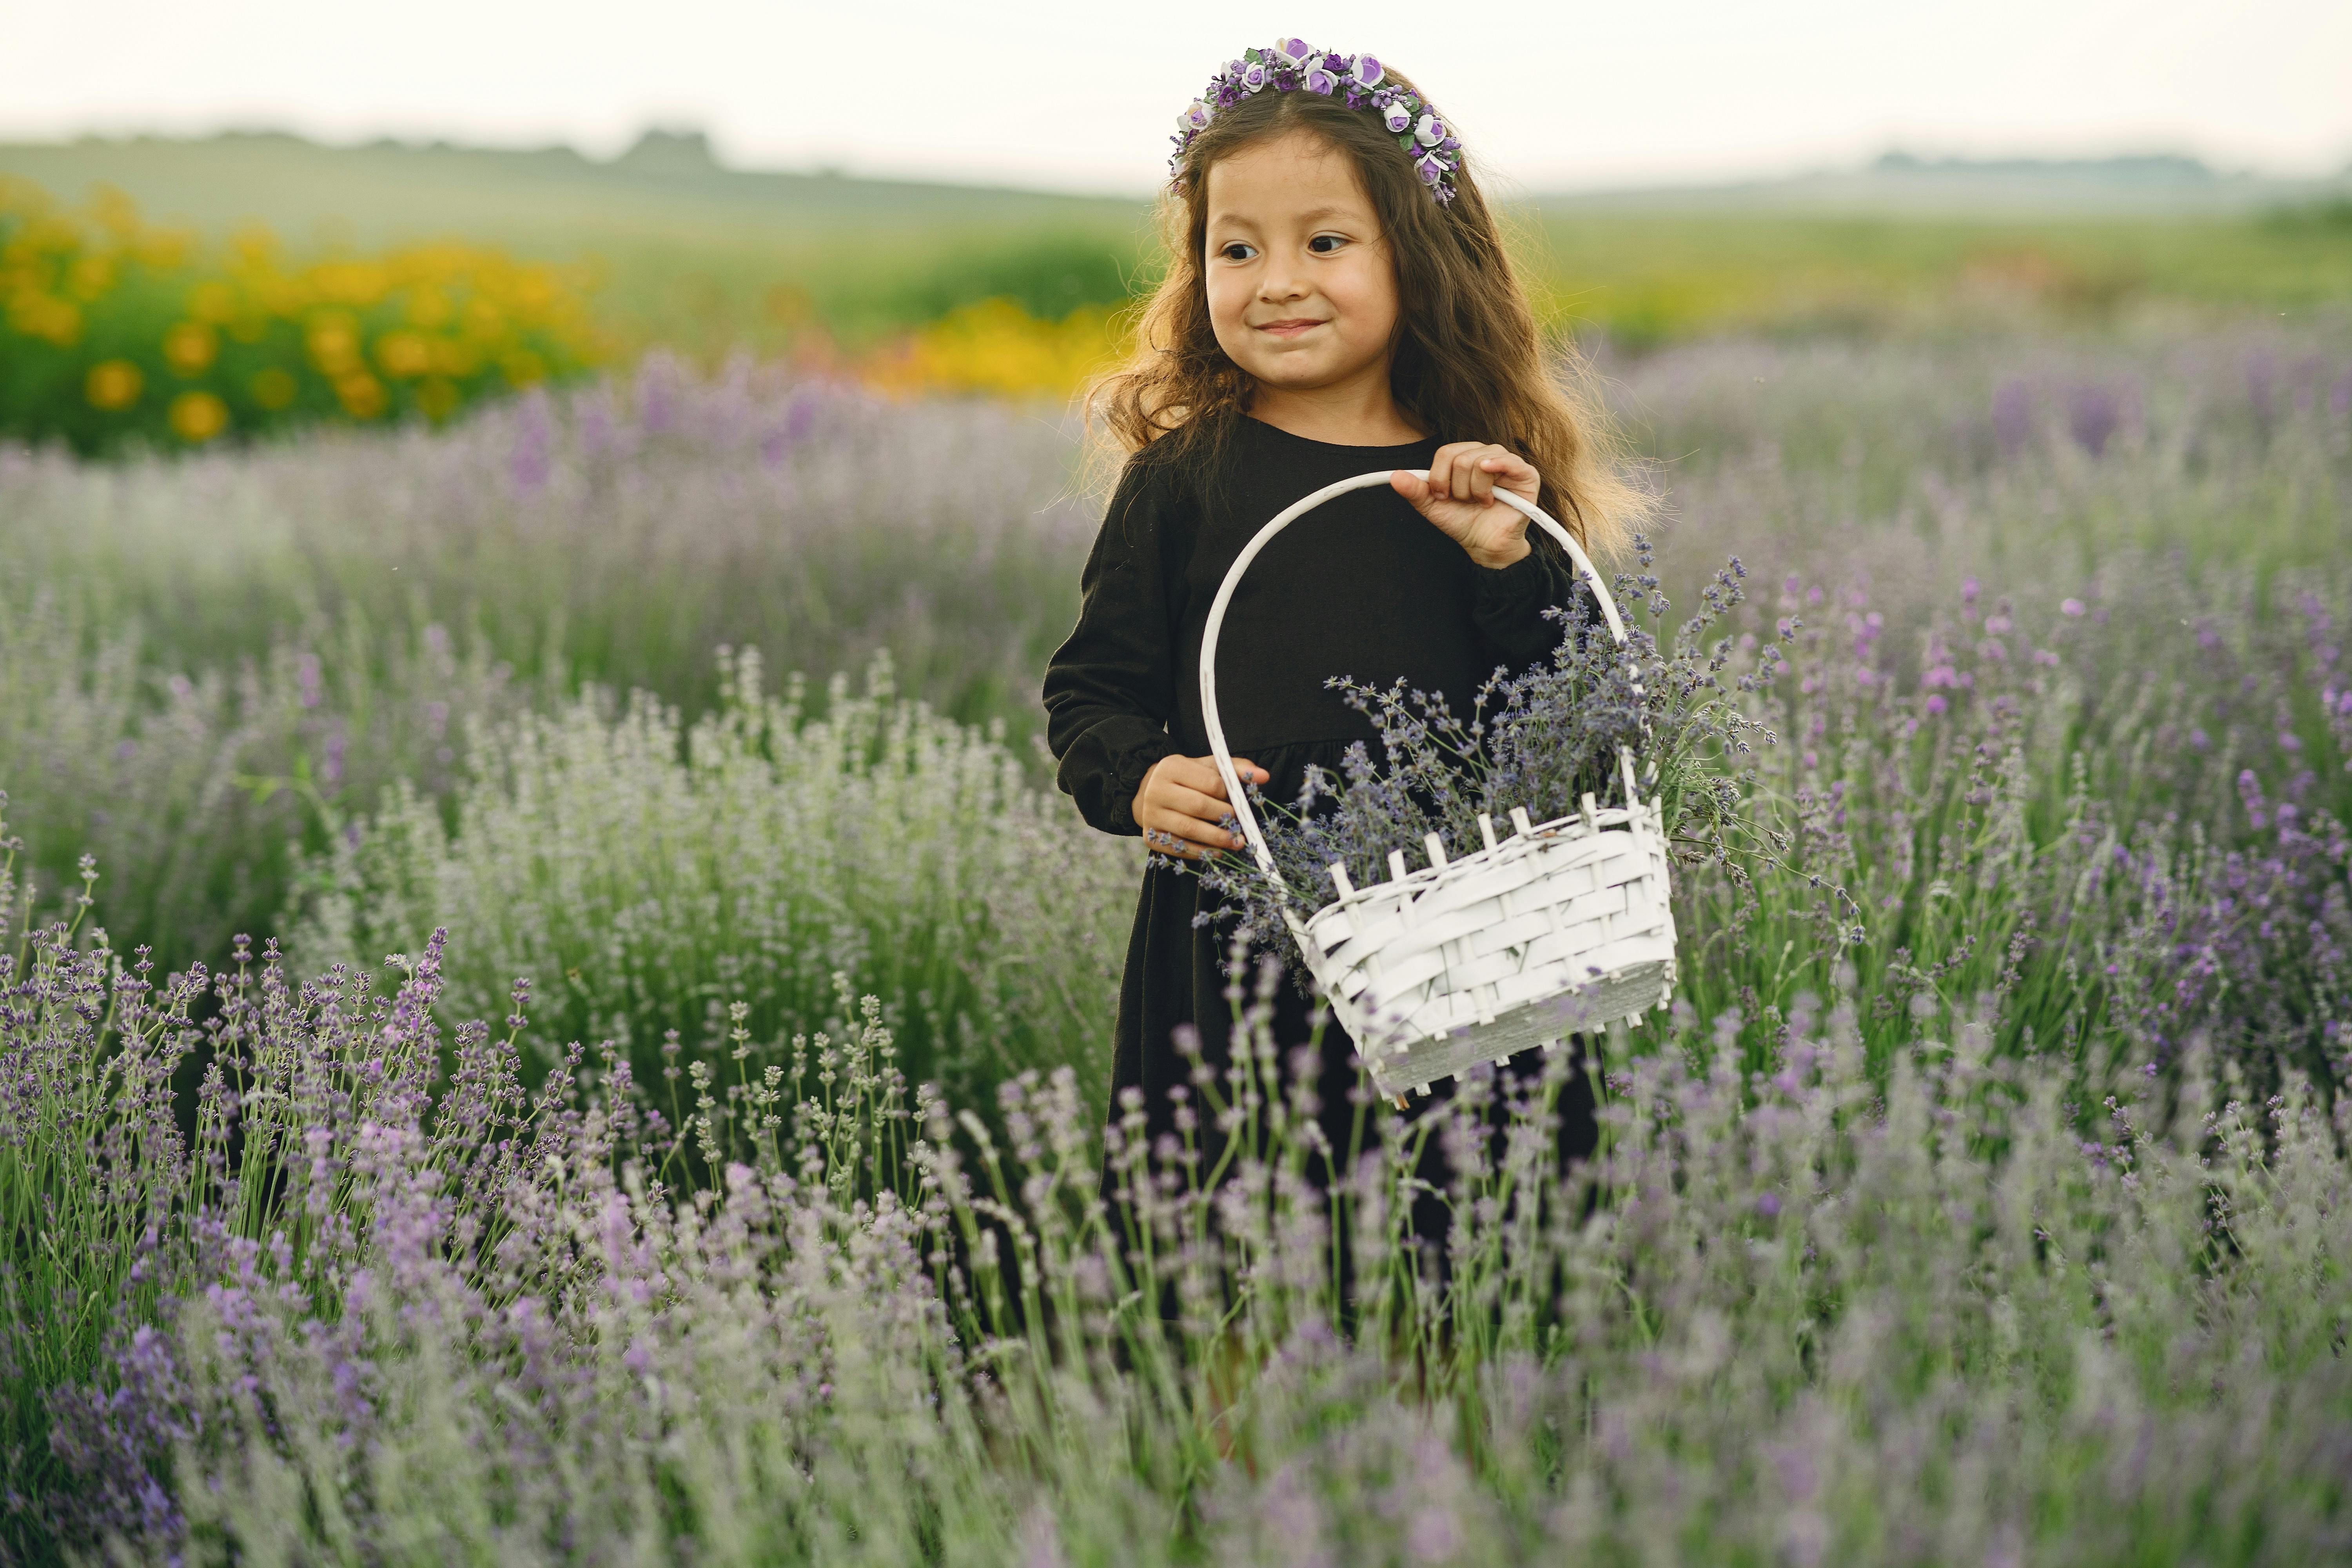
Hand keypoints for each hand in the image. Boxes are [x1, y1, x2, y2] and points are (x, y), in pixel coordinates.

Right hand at [1135, 753, 1266, 859]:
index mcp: (1172, 767)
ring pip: (1189, 829)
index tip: (1237, 802)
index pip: (1210, 782)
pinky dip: (1201, 852)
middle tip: (1241, 827)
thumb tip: (1264, 776)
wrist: (1150, 793)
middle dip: (1225, 818)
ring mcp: (1151, 814)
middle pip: (1198, 806)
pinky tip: (1217, 852)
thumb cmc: (1187, 780)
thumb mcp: (1207, 768)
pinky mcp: (1150, 836)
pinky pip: (1179, 847)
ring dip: (1216, 839)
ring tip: (1236, 843)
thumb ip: (1236, 769)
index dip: (1228, 795)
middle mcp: (1156, 790)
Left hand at [1391, 442, 1537, 568]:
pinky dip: (1496, 467)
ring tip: (1482, 502)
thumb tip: (1395, 476)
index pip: (1445, 452)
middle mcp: (1485, 454)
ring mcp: (1507, 462)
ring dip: (1474, 490)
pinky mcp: (1525, 474)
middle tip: (1466, 502)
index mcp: (1464, 458)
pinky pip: (1509, 460)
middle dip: (1457, 487)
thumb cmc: (1463, 522)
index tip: (1443, 497)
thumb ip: (1415, 491)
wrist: (1485, 545)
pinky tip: (1490, 483)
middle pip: (1460, 457)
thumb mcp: (1433, 507)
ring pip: (1479, 461)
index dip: (1439, 477)